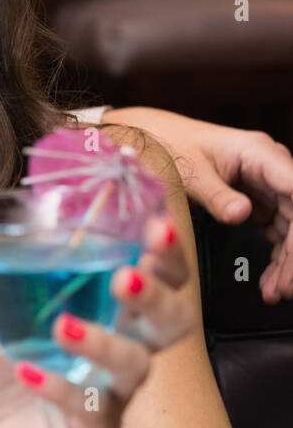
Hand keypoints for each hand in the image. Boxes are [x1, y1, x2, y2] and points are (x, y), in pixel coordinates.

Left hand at [0, 215, 197, 427]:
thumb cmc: (20, 379)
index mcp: (113, 314)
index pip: (159, 278)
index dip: (167, 255)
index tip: (156, 226)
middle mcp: (127, 349)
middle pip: (172, 321)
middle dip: (156, 295)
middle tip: (127, 275)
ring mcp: (117, 392)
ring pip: (136, 366)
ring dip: (104, 343)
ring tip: (64, 326)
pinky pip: (91, 409)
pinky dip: (60, 389)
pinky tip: (29, 371)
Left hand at [102, 107, 292, 302]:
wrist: (149, 137)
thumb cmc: (167, 144)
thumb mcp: (188, 171)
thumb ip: (215, 194)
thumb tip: (241, 214)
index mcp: (258, 152)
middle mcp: (270, 165)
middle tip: (283, 288)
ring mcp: (265, 180)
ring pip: (292, 223)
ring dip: (287, 258)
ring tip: (275, 290)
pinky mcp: (257, 195)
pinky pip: (277, 226)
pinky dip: (276, 252)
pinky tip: (270, 276)